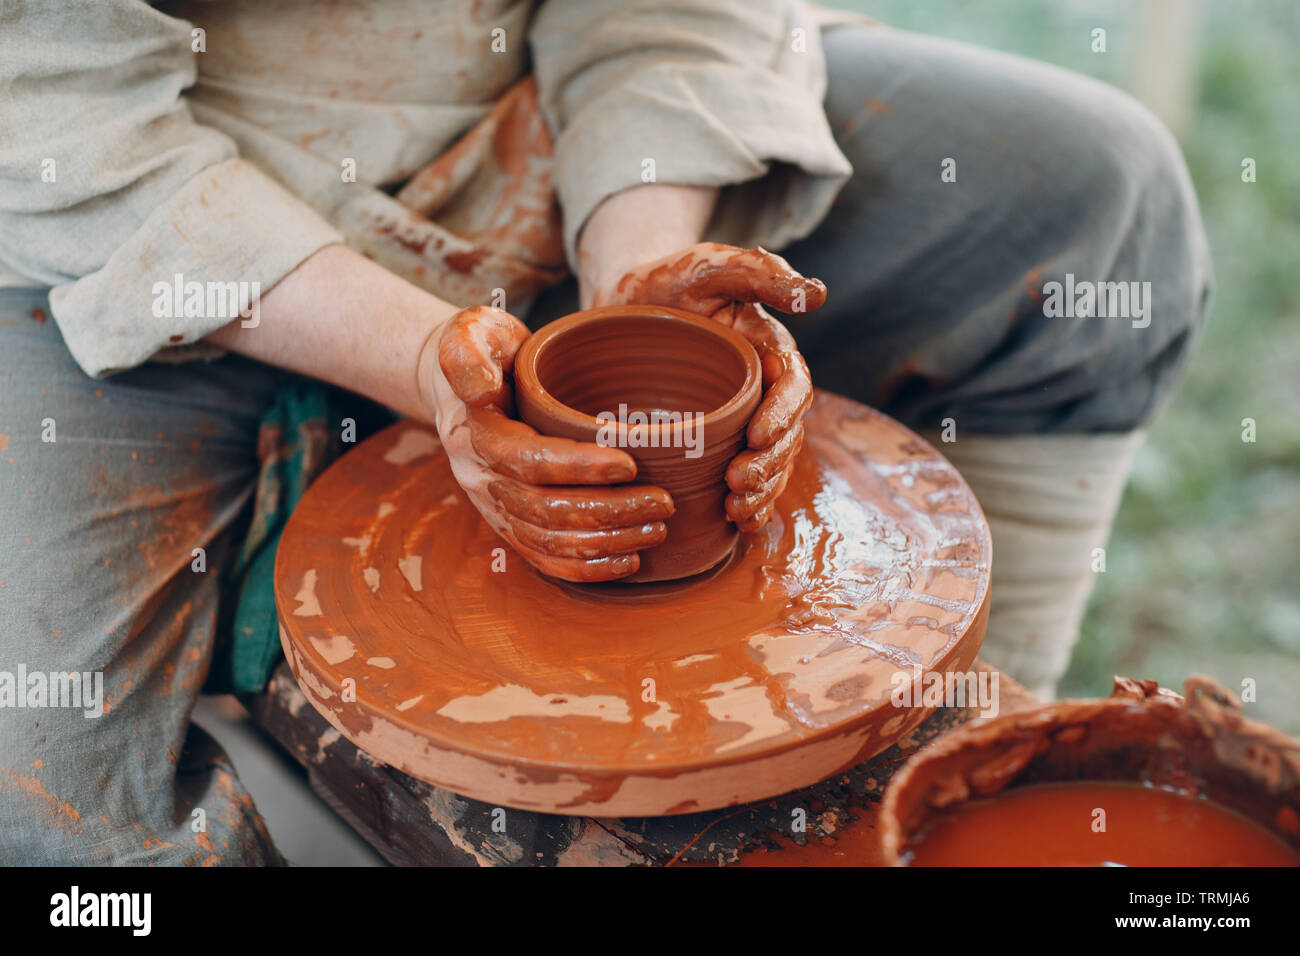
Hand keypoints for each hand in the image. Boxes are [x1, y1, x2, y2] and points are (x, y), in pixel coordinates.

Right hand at [419, 305, 674, 581]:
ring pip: (549, 542)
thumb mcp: (471, 332)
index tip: (630, 464)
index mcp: (477, 435)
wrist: (462, 387)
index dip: (579, 468)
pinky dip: (586, 569)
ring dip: (606, 544)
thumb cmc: (485, 351)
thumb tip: (482, 390)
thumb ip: (468, 352)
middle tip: (663, 502)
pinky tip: (627, 562)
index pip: (529, 461)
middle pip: (545, 511)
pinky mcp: (511, 525)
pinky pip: (545, 559)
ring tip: (656, 529)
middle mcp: (481, 480)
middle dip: (608, 513)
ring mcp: (495, 508)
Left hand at [594, 243, 821, 532]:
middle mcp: (764, 388)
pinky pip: (747, 476)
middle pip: (786, 434)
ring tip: (737, 510)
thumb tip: (817, 295)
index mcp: (769, 348)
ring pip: (770, 461)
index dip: (782, 414)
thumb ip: (760, 272)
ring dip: (762, 490)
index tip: (756, 435)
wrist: (627, 302)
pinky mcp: (719, 441)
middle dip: (769, 463)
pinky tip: (738, 524)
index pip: (792, 385)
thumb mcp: (712, 266)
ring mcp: (743, 417)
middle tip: (737, 483)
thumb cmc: (671, 278)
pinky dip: (749, 503)